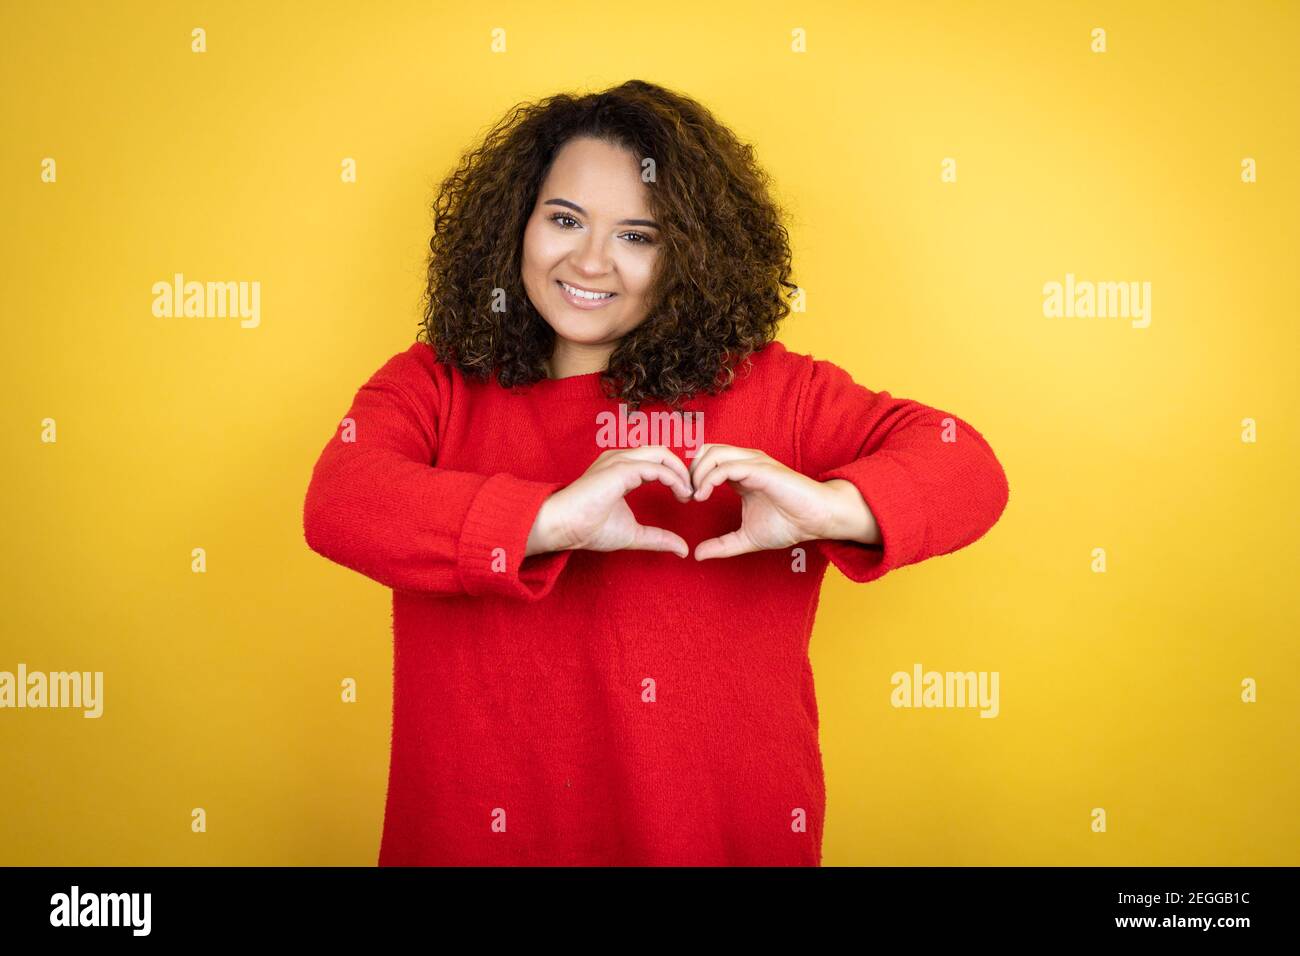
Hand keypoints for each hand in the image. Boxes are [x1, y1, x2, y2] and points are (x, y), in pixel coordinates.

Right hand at [525, 445, 693, 557]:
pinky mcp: (620, 469)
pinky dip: (673, 478)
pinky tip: (682, 493)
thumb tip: (682, 549)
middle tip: (693, 493)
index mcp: (621, 470)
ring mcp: (619, 461)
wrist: (563, 528)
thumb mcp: (633, 534)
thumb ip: (657, 538)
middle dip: (682, 469)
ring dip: (680, 472)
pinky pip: (655, 467)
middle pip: (662, 453)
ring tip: (689, 493)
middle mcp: (620, 460)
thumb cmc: (588, 528)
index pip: (656, 462)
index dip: (676, 476)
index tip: (687, 496)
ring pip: (661, 454)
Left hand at [688, 444, 879, 559]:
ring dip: (697, 473)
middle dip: (689, 471)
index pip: (706, 461)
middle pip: (704, 451)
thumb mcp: (746, 538)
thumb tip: (697, 554)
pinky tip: (703, 496)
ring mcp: (753, 463)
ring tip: (695, 496)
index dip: (691, 478)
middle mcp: (745, 462)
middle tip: (687, 496)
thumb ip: (722, 545)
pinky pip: (726, 466)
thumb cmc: (789, 523)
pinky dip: (709, 478)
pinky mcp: (760, 469)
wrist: (817, 520)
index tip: (686, 500)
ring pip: (712, 453)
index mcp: (740, 473)